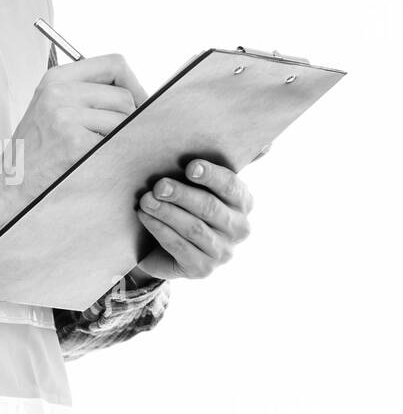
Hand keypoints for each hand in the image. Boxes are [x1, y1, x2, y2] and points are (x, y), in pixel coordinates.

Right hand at [0, 53, 145, 233]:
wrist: (8, 182)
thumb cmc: (36, 149)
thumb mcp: (53, 107)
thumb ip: (88, 93)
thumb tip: (138, 95)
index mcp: (56, 78)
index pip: (114, 64)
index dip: (134, 84)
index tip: (136, 104)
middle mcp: (59, 92)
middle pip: (124, 96)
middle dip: (129, 119)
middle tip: (113, 138)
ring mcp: (65, 116)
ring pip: (124, 120)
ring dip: (119, 139)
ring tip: (96, 151)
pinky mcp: (74, 142)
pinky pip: (116, 142)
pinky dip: (113, 154)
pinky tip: (94, 162)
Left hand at [134, 158, 253, 281]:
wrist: (167, 246)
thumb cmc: (187, 205)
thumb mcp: (201, 184)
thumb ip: (222, 164)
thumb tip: (268, 143)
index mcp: (243, 203)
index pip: (231, 187)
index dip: (211, 176)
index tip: (190, 166)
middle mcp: (239, 229)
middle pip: (210, 208)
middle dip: (182, 195)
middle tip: (158, 185)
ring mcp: (222, 253)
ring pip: (194, 228)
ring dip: (167, 212)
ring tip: (146, 201)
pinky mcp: (202, 269)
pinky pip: (180, 247)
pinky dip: (161, 230)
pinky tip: (146, 218)